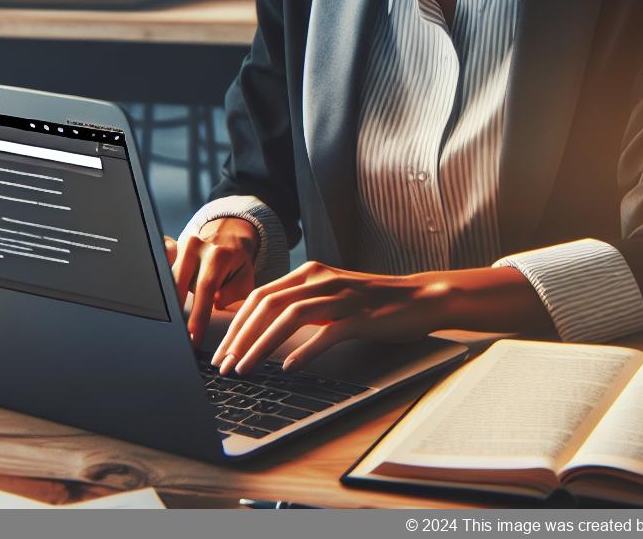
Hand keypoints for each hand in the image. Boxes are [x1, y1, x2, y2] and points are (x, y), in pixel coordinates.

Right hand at [166, 218, 258, 347]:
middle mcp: (198, 247)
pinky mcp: (172, 246)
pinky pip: (163, 267)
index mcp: (219, 255)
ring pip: (169, 279)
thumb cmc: (237, 262)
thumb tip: (215, 304)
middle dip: (176, 311)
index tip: (192, 337)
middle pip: (179, 284)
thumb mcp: (246, 278)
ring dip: (170, 300)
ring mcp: (181, 245)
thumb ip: (233, 293)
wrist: (229, 233)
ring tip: (170, 320)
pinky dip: (162, 284)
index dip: (198, 316)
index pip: (206, 289)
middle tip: (176, 334)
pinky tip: (160, 299)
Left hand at [210, 262, 554, 374]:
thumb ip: (301, 304)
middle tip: (224, 365)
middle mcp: (322, 280)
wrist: (421, 297)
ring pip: (290, 316)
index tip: (221, 352)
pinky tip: (290, 367)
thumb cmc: (374, 302)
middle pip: (268, 304)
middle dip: (240, 336)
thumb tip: (260, 327)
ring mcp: (343, 296)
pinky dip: (306, 349)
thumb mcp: (332, 296)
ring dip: (262, 344)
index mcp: (311, 273)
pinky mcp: (362, 315)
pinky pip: (328, 332)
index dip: (236, 324)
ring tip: (245, 369)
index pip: (261, 295)